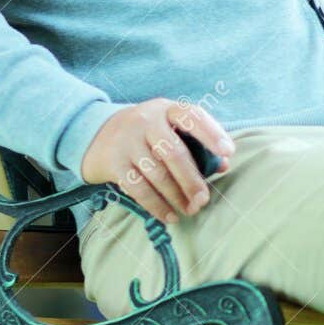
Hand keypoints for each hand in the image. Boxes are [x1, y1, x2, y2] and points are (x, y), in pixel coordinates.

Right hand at [80, 99, 233, 224]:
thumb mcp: (169, 129)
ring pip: (157, 173)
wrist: (95, 133)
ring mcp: (127, 141)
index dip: (212, 134)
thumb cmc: (147, 134)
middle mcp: (146, 121)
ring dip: (176, 196)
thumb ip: (197, 144)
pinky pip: (138, 188)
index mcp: (167, 109)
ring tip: (190, 210)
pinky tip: (169, 215)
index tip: (228, 152)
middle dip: (192, 179)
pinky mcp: (113, 162)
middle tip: (203, 199)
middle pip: (174, 152)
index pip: (192, 116)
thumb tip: (223, 164)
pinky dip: (156, 205)